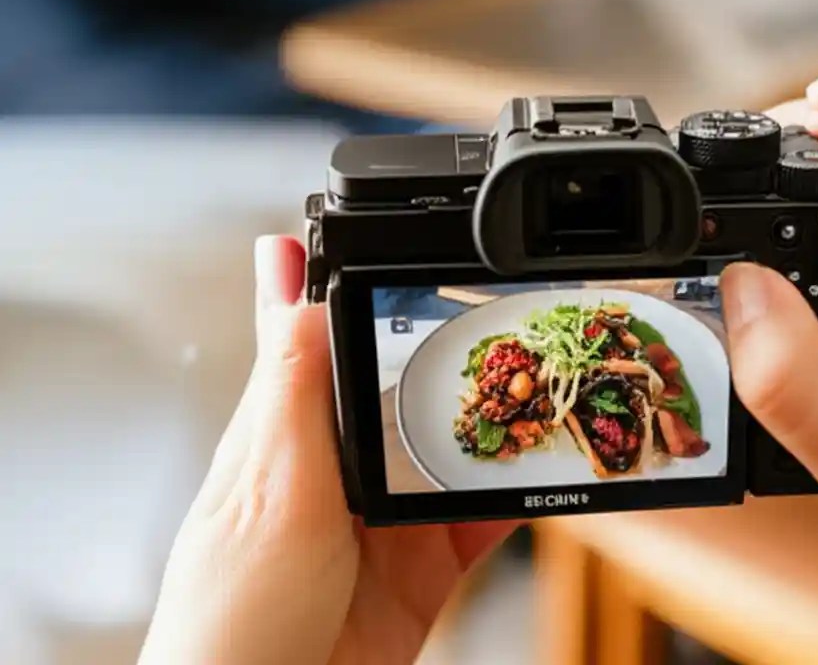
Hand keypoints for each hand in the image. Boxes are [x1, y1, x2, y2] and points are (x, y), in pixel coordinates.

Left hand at [139, 236, 517, 664]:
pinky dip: (515, 498)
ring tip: (543, 384)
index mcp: (285, 432)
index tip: (404, 236)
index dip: (357, 284)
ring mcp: (383, 518)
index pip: (320, 333)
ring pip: (451, 449)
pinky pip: (480, 520)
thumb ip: (293, 392)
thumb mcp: (270, 491)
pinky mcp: (422, 568)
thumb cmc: (233, 621)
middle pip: (404, 387)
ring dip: (494, 423)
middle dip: (454, 351)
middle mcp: (337, 468)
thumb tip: (291, 276)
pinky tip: (544, 476)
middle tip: (514, 308)